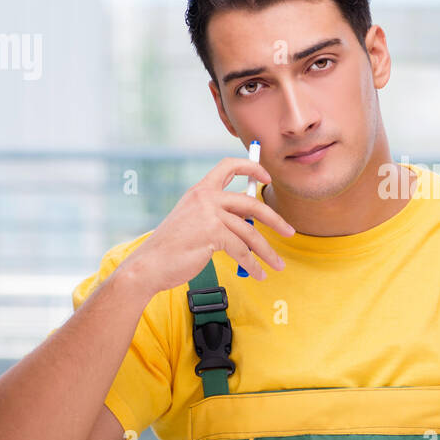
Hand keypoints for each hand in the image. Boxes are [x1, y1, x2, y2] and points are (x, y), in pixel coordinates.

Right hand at [119, 155, 296, 294]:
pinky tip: (258, 274)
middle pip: (251, 203)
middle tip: (290, 232)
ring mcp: (209, 214)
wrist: (149, 265)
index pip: (228, 166)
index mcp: (200, 191)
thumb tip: (249, 224)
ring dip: (267, 252)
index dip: (251, 167)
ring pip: (250, 233)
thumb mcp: (193, 222)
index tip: (266, 177)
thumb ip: (217, 216)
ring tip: (278, 265)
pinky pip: (242, 250)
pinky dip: (253, 265)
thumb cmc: (172, 248)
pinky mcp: (212, 233)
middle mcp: (205, 198)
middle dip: (275, 219)